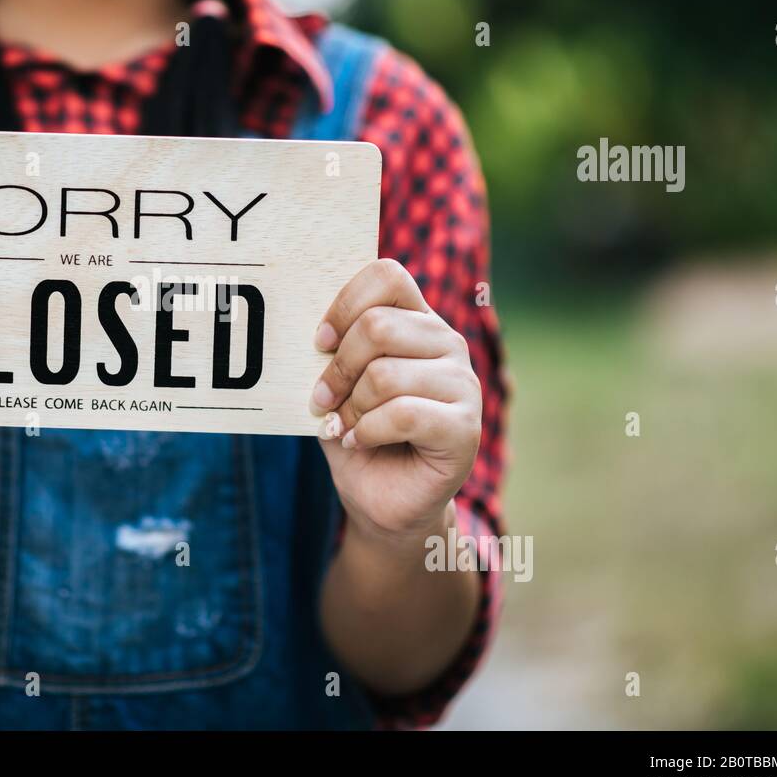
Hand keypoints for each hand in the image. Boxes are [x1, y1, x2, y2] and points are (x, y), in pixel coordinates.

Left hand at [310, 258, 481, 542]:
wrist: (384, 500)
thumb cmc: (358, 436)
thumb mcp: (337, 387)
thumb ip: (332, 353)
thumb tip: (311, 332)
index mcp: (416, 322)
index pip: (387, 276)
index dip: (345, 304)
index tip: (319, 342)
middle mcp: (446, 344)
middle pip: (377, 326)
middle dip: (337, 369)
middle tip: (323, 400)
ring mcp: (463, 384)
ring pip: (385, 375)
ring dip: (351, 408)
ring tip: (346, 427)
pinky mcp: (465, 427)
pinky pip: (402, 413)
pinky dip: (367, 431)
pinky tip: (361, 443)